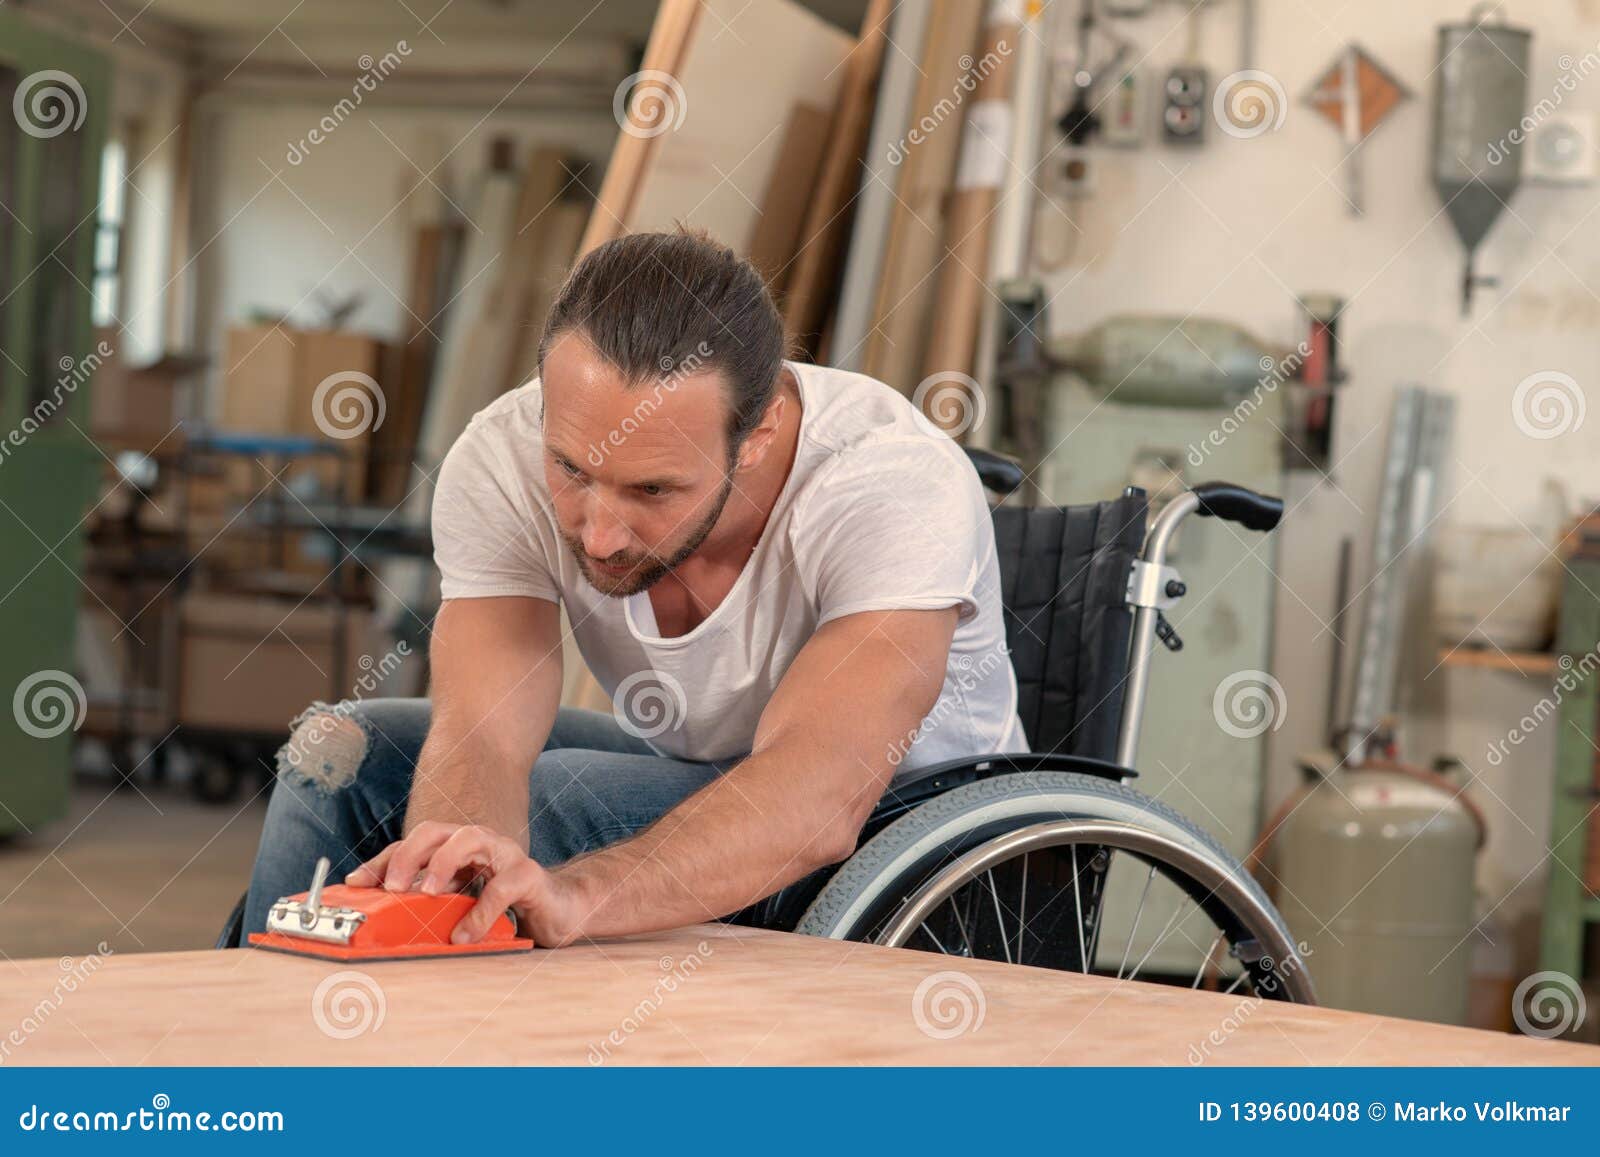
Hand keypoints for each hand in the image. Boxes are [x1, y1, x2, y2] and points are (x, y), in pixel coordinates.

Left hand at [346, 822, 584, 945]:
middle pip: (435, 830)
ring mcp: (505, 854)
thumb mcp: (459, 903)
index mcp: (456, 848)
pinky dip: (480, 912)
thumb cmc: (506, 904)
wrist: (560, 909)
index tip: (355, 883)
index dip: (381, 861)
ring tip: (426, 892)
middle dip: (407, 854)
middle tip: (390, 886)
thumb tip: (384, 916)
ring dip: (442, 863)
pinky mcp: (529, 875)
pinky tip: (465, 934)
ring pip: (470, 838)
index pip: (411, 845)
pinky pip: (502, 887)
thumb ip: (431, 903)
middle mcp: (478, 843)